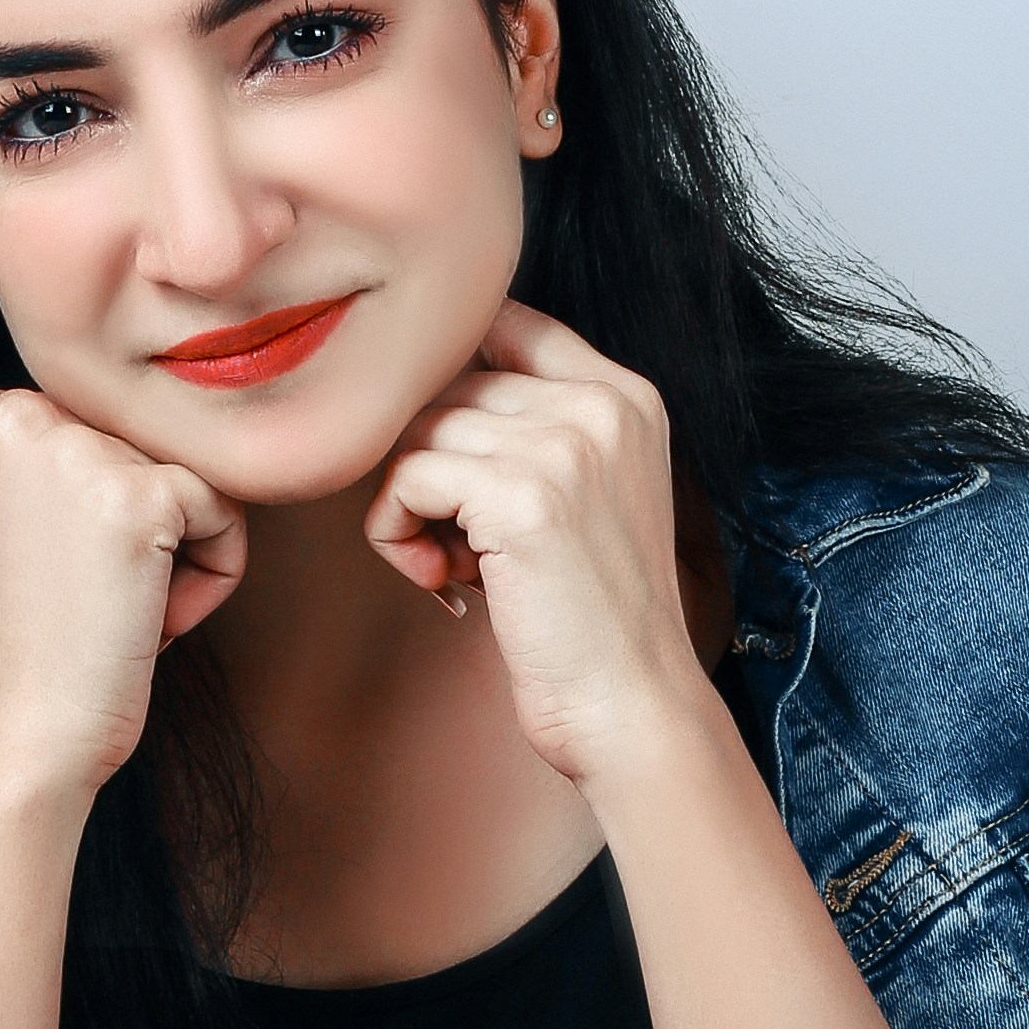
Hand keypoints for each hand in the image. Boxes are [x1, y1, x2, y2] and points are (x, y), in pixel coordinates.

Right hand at [0, 383, 245, 804]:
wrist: (18, 730)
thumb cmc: (32, 641)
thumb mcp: (19, 517)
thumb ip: (65, 453)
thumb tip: (174, 415)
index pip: (98, 427)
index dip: (96, 512)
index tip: (56, 572)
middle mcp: (16, 411)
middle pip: (144, 446)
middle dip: (139, 531)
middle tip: (85, 601)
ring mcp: (76, 448)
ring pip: (188, 477)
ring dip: (173, 557)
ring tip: (111, 612)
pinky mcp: (138, 494)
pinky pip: (225, 514)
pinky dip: (212, 578)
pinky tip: (150, 622)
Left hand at [362, 301, 723, 787]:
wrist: (633, 706)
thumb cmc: (594, 619)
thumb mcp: (586, 498)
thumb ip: (533, 432)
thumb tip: (423, 394)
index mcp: (626, 396)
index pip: (506, 322)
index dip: (451, 380)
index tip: (444, 457)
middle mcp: (600, 404)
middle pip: (449, 384)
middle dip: (427, 461)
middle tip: (451, 542)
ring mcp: (563, 444)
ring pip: (418, 429)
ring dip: (407, 504)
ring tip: (448, 565)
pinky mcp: (520, 495)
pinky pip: (405, 477)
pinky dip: (395, 533)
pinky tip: (438, 580)